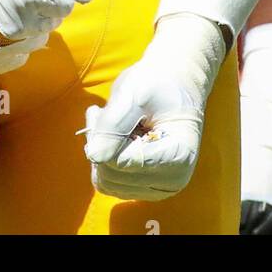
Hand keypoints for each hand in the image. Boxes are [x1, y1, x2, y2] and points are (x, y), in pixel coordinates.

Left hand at [83, 13, 224, 200]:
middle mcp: (172, 181)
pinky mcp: (144, 186)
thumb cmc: (157, 83)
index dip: (104, 136)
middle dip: (100, 142)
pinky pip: (108, 183)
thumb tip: (93, 156)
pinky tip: (111, 136)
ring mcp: (158, 187)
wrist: (173, 85)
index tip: (99, 109)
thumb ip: (114, 124)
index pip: (122, 162)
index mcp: (178, 156)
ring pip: (107, 181)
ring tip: (108, 121)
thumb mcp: (134, 93)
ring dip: (100, 150)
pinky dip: (102, 159)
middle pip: (112, 175)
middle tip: (101, 112)